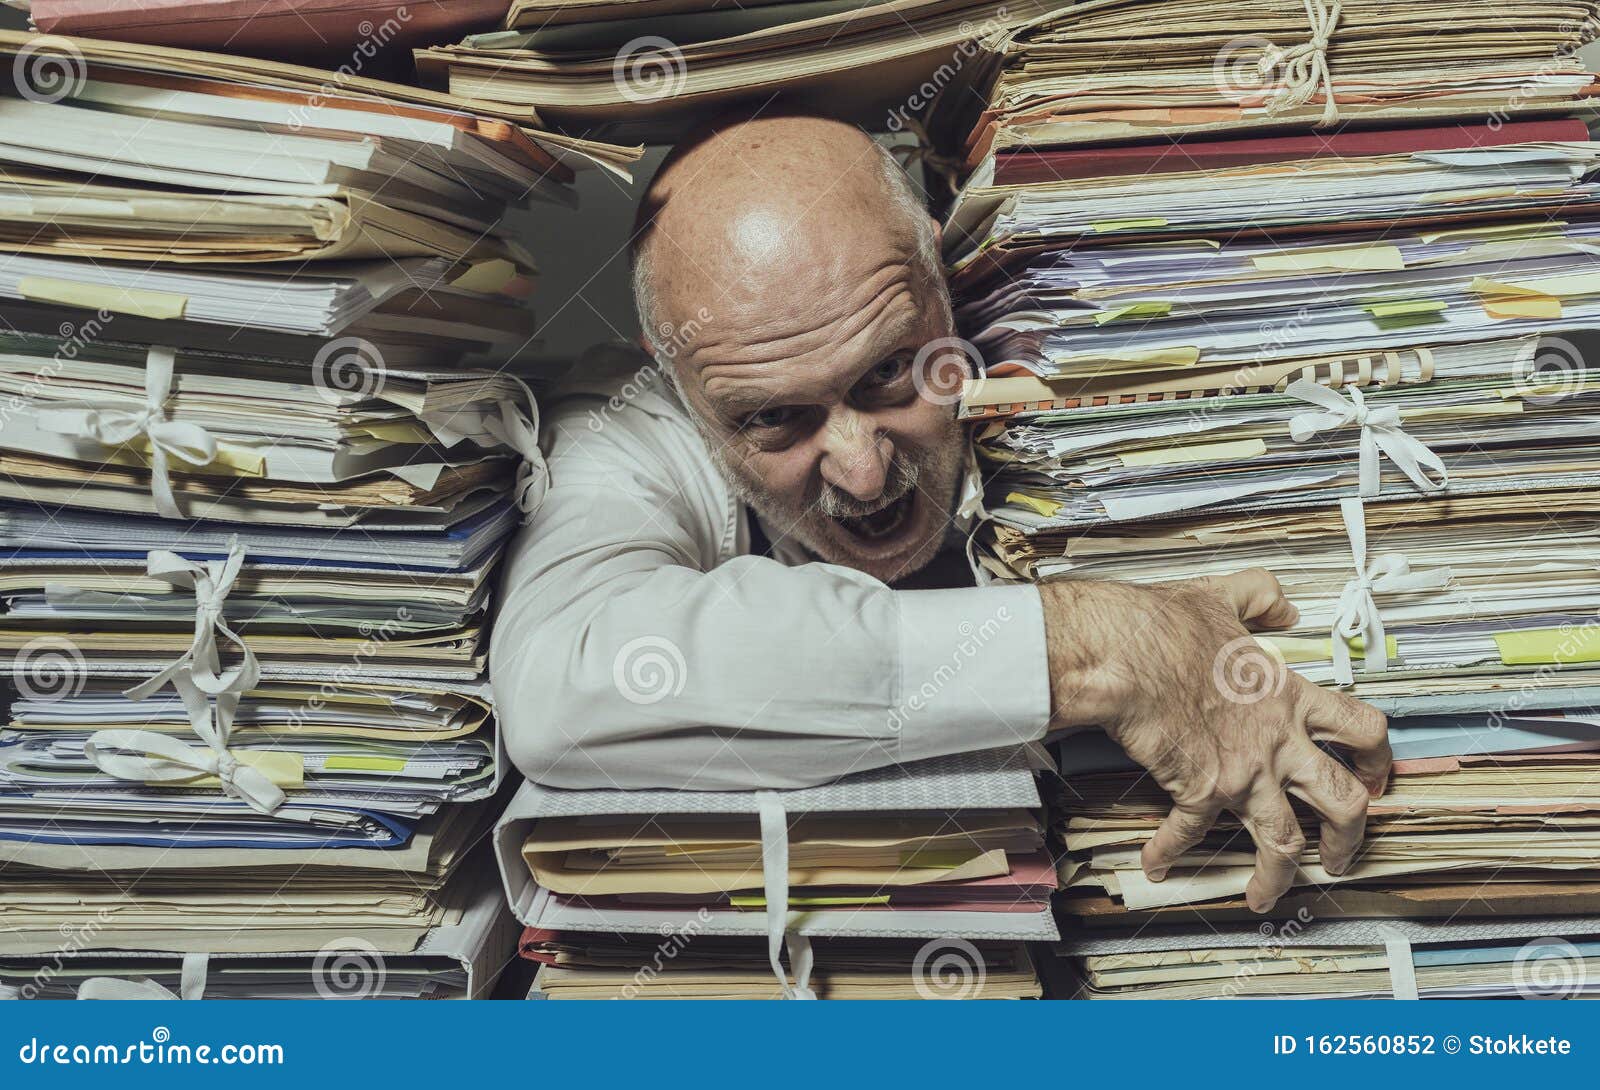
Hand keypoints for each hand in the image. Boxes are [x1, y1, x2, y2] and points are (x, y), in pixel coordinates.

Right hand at [1041, 568, 1390, 912]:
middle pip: (1342, 802)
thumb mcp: (1225, 596)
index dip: (1378, 757)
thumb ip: (1261, 598)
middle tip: (1341, 853)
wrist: (1126, 653)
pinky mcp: (1199, 790)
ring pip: (1284, 841)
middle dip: (1350, 837)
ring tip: (1267, 894)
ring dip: (1278, 876)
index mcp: (1289, 697)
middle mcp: (1276, 742)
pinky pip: (1189, 833)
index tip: (1376, 776)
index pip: (1362, 729)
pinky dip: (1169, 851)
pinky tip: (1157, 863)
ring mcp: (1243, 772)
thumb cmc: (1167, 627)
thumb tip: (1281, 607)